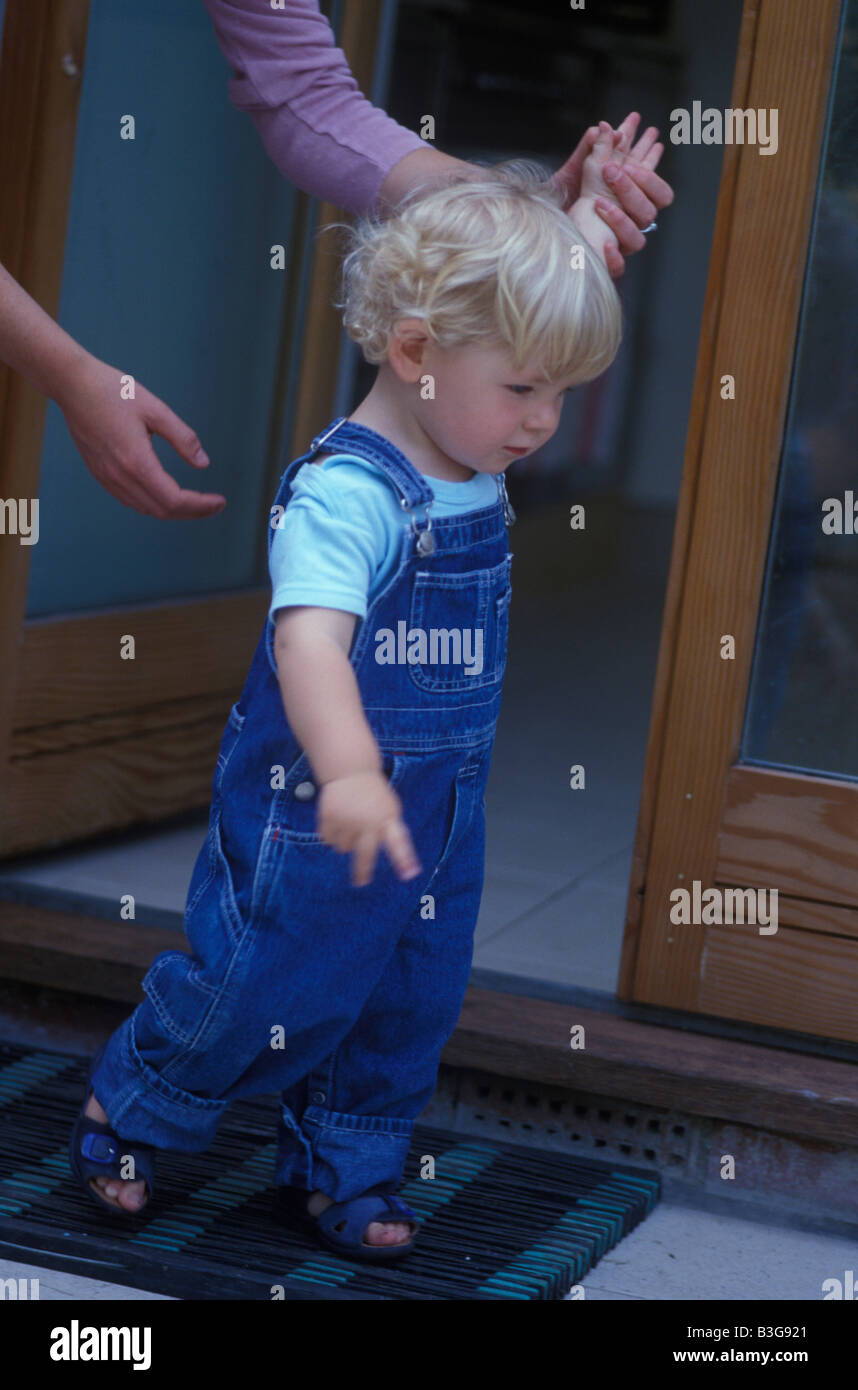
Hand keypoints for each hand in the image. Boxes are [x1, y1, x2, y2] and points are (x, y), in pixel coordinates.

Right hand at [55, 353, 225, 519]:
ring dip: (173, 510)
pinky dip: (153, 504)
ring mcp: (106, 478)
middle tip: (214, 505)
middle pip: (162, 510)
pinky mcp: (99, 474)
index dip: (200, 505)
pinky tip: (166, 494)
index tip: (220, 501)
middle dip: (192, 512)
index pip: (174, 500)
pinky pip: (130, 500)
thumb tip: (204, 464)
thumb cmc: (114, 391)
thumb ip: (183, 438)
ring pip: (146, 509)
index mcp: (136, 462)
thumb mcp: (156, 409)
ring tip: (195, 502)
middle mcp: (119, 476)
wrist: (73, 384)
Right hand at [317, 769, 421, 886]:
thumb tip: (397, 862)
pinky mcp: (328, 817)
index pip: (398, 841)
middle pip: (365, 854)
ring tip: (350, 824)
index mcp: (387, 819)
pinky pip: (328, 840)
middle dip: (363, 871)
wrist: (351, 772)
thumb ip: (389, 831)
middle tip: (361, 883)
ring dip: (345, 842)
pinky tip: (337, 821)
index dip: (404, 859)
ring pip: (343, 848)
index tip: (410, 875)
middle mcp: (367, 821)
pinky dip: (331, 835)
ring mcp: (347, 819)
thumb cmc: (374, 796)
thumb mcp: (390, 809)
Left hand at [552, 111, 672, 276]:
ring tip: (600, 203)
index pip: (656, 188)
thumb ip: (591, 151)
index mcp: (627, 202)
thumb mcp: (573, 172)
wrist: (536, 231)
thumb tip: (601, 128)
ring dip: (620, 218)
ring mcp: (616, 245)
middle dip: (631, 188)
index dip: (652, 169)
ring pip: (638, 239)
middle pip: (649, 210)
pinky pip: (618, 267)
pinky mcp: (601, 264)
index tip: (636, 152)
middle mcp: (627, 224)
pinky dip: (613, 258)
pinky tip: (605, 245)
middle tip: (610, 170)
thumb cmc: (558, 201)